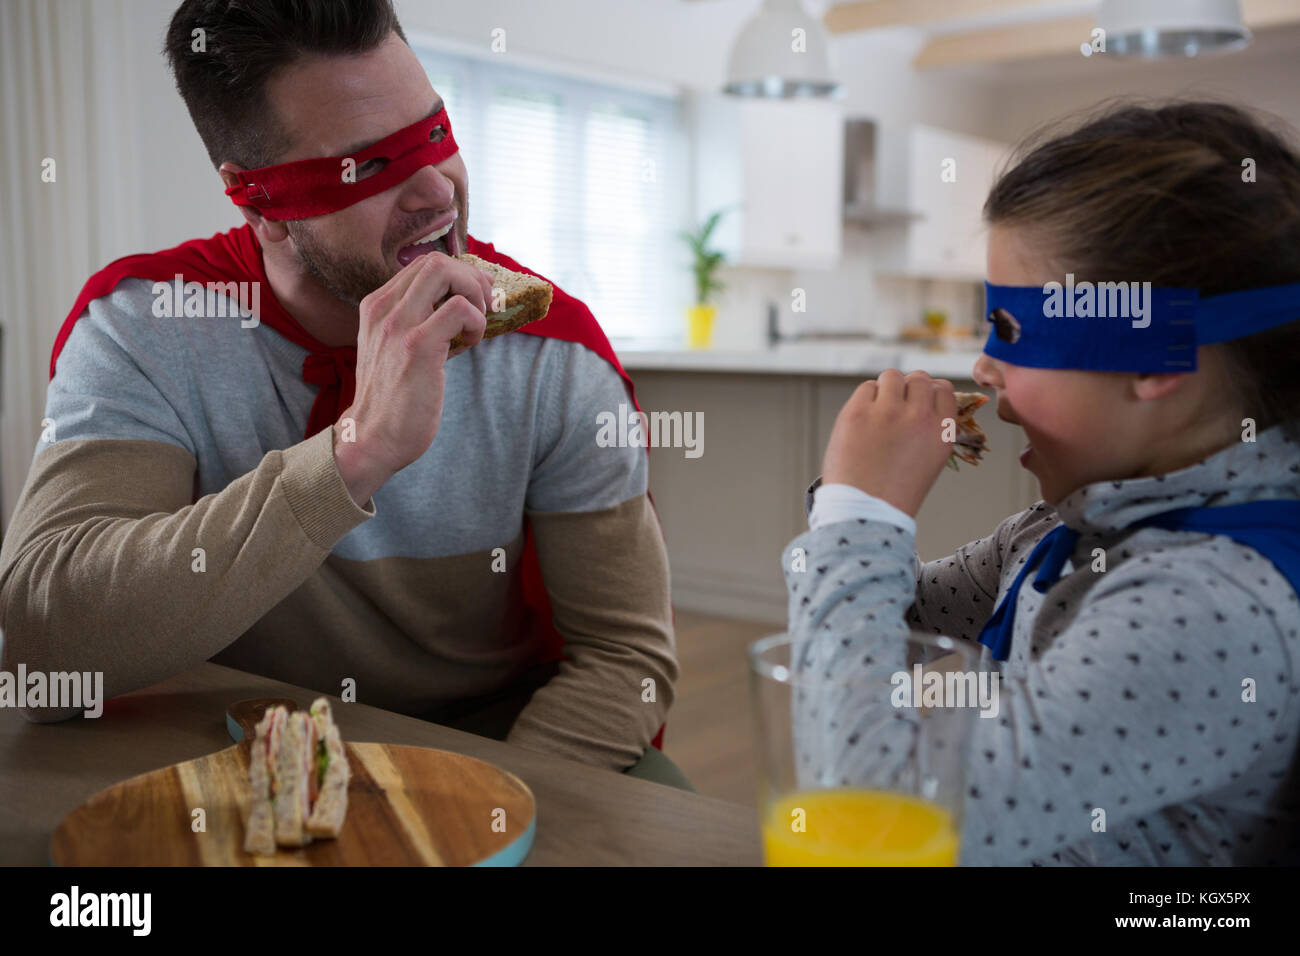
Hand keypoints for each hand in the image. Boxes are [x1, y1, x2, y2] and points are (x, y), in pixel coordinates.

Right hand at [333, 252, 492, 505]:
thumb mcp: (396, 349)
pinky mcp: (417, 346)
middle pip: (436, 261)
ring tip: (474, 328)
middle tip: (484, 310)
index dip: (458, 278)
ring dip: (474, 296)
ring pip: (445, 272)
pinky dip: (476, 322)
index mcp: (377, 306)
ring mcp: (398, 325)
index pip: (424, 265)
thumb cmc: (392, 399)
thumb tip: (461, 307)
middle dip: (472, 280)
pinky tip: (469, 345)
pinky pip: (459, 309)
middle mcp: (383, 308)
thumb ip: (420, 324)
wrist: (371, 439)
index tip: (474, 303)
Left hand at [821, 369, 958, 517]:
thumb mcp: (930, 460)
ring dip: (887, 388)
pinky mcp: (857, 412)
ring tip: (879, 409)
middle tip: (896, 405)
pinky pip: (866, 387)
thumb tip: (922, 401)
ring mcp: (887, 412)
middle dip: (909, 388)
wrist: (864, 511)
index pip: (943, 389)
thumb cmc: (895, 491)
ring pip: (892, 376)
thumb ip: (931, 428)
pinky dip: (865, 398)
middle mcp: (918, 417)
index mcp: (941, 431)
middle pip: (919, 379)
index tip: (919, 399)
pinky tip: (863, 418)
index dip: (930, 391)